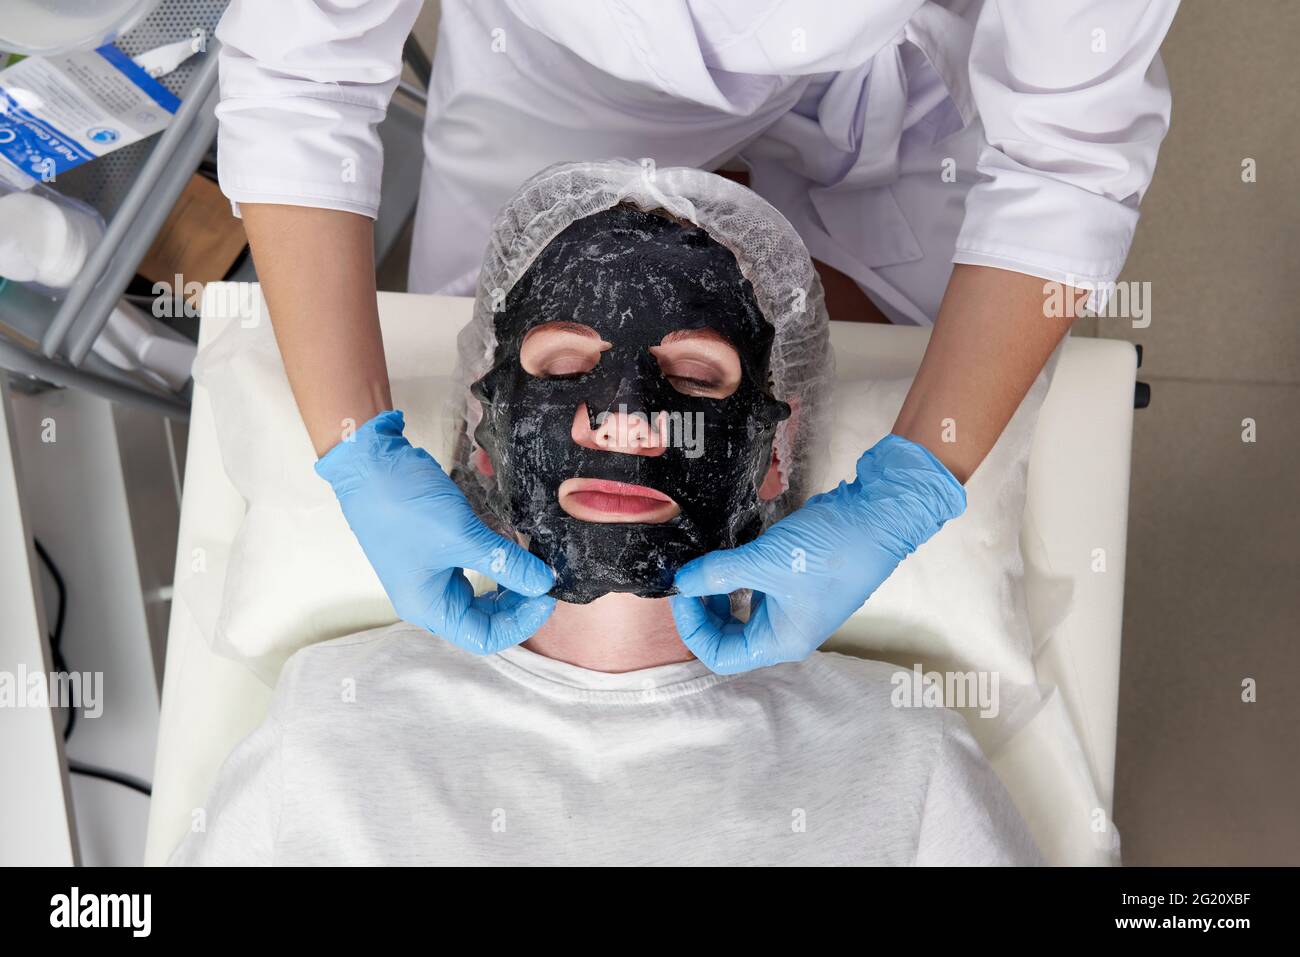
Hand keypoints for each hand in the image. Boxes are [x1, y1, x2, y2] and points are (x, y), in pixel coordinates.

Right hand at [315, 410, 555, 652]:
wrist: (368, 463)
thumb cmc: (402, 504)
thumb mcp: (462, 535)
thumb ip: (506, 563)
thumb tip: (544, 583)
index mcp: (428, 607)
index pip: (484, 639)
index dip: (521, 622)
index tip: (547, 594)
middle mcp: (428, 599)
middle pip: (484, 620)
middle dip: (519, 603)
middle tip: (545, 577)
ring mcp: (431, 575)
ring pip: (481, 595)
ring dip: (510, 584)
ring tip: (534, 564)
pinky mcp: (437, 552)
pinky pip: (474, 570)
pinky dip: (497, 563)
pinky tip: (513, 548)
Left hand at [670, 434, 965, 673]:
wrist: (879, 515)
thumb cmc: (831, 549)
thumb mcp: (766, 561)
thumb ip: (718, 573)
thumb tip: (681, 581)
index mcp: (782, 641)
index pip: (720, 656)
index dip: (693, 627)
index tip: (681, 590)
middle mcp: (786, 630)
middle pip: (726, 635)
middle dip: (701, 608)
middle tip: (687, 574)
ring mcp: (791, 605)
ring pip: (738, 609)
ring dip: (717, 588)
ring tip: (704, 561)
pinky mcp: (794, 580)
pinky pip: (754, 586)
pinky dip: (736, 573)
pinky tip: (727, 552)